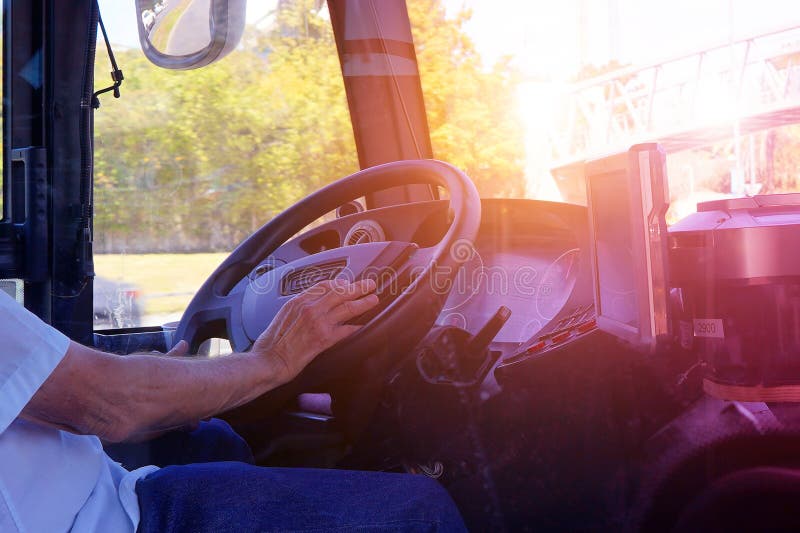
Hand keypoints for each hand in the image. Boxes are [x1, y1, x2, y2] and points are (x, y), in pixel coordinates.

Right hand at [251, 278, 378, 384]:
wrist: (268, 360)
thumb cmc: (272, 342)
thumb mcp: (283, 315)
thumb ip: (299, 307)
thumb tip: (312, 305)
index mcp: (298, 301)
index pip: (324, 285)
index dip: (340, 283)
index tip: (348, 284)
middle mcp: (310, 308)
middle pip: (339, 293)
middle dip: (357, 288)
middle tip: (369, 285)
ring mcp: (318, 323)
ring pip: (346, 308)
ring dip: (363, 303)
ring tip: (372, 300)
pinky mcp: (324, 339)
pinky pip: (346, 330)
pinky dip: (356, 327)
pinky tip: (364, 325)